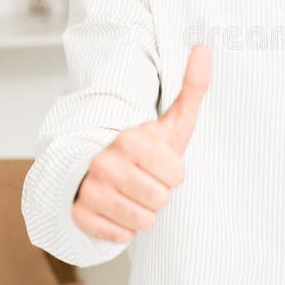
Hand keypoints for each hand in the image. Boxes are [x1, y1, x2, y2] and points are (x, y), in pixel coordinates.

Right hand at [71, 44, 211, 242]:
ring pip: (143, 221)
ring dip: (142, 211)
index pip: (176, 175)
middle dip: (159, 192)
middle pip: (161, 200)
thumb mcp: (171, 121)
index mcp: (130, 139)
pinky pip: (121, 236)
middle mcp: (104, 163)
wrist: (98, 167)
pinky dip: (123, 227)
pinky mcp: (79, 217)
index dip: (173, 173)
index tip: (160, 162)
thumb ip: (192, 87)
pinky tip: (115, 208)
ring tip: (131, 192)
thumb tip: (204, 48)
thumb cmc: (143, 148)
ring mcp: (89, 191)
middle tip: (144, 178)